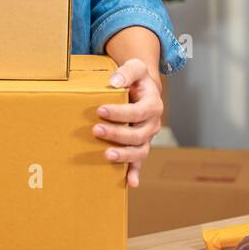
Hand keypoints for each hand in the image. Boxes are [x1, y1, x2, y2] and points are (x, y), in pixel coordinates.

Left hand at [94, 57, 163, 187]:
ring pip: (140, 151)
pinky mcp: (140, 146)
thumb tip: (114, 82)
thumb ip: (126, 71)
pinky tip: (130, 182)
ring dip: (124, 155)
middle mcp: (153, 124)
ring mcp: (147, 137)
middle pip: (138, 134)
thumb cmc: (137, 78)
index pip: (138, 112)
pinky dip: (135, 173)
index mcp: (153, 105)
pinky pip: (140, 162)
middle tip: (95, 130)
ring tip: (106, 154)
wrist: (144, 88)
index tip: (100, 110)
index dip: (120, 113)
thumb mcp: (135, 67)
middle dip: (117, 134)